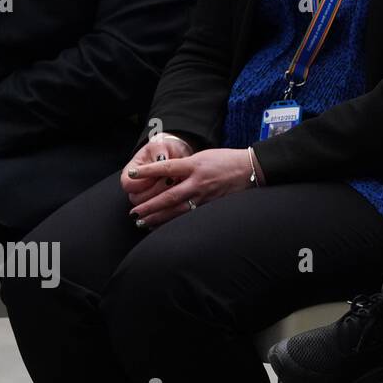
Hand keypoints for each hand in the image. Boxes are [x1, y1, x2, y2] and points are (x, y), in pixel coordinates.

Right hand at [120, 134, 193, 206]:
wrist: (174, 154)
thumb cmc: (164, 150)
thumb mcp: (160, 146)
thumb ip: (159, 152)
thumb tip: (161, 159)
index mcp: (130, 173)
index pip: (129, 185)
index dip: (144, 182)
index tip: (160, 175)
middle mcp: (136, 188)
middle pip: (138, 199)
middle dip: (157, 191)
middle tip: (172, 180)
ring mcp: (146, 197)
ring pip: (150, 208)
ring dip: (165, 199)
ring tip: (178, 185)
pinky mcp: (158, 203)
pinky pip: (162, 212)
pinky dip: (170, 208)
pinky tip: (180, 199)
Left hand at [126, 147, 254, 227]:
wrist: (251, 169)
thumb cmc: (227, 160)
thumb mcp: (204, 156)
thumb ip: (185, 165)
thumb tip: (166, 174)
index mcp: (195, 165)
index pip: (166, 168)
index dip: (148, 171)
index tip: (132, 174)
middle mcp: (198, 182)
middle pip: (169, 197)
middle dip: (149, 206)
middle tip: (133, 212)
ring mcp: (205, 197)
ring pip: (177, 211)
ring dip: (158, 218)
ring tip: (142, 223)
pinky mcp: (211, 206)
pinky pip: (188, 216)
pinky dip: (173, 222)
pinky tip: (162, 227)